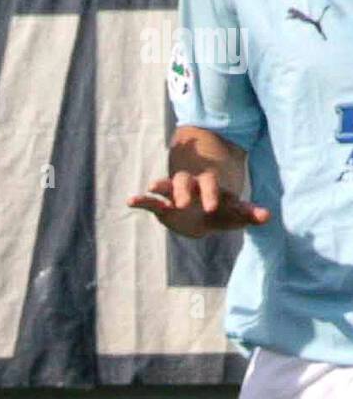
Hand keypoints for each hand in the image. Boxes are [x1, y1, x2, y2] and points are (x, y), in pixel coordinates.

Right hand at [129, 170, 269, 238]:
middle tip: (183, 203)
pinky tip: (130, 201)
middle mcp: (192, 186)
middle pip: (187, 182)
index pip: (212, 186)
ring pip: (167, 186)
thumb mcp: (234, 212)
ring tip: (151, 187)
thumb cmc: (222, 209)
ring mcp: (175, 194)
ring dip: (161, 186)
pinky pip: (150, 201)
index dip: (212, 195)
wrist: (203, 209)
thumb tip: (268, 216)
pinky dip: (141, 200)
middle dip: (185, 191)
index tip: (213, 207)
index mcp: (210, 186)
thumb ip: (249, 213)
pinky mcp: (162, 205)